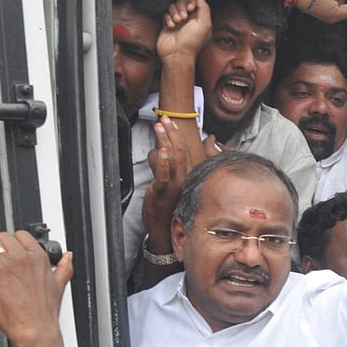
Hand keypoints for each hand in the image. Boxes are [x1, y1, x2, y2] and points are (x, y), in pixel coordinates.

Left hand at [0, 231, 73, 346]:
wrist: (34, 329)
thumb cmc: (44, 312)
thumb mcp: (60, 285)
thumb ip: (64, 267)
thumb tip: (67, 256)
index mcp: (39, 257)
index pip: (21, 235)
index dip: (13, 242)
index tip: (10, 250)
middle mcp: (22, 257)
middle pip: (3, 236)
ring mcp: (5, 264)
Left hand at [142, 120, 216, 247]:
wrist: (164, 228)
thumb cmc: (166, 206)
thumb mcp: (168, 183)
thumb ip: (164, 166)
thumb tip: (158, 152)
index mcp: (187, 175)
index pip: (184, 149)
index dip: (177, 134)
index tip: (171, 122)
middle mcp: (185, 178)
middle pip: (181, 149)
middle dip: (172, 132)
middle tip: (164, 119)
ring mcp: (176, 185)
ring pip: (174, 157)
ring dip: (166, 140)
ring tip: (159, 127)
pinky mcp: (164, 191)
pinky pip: (165, 175)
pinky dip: (164, 162)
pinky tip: (162, 151)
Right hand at [157, 0, 211, 62]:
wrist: (176, 55)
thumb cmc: (192, 42)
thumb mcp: (204, 24)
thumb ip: (204, 8)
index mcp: (200, 19)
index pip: (195, 1)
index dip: (192, 2)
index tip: (191, 9)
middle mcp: (189, 19)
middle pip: (183, 2)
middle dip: (182, 7)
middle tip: (183, 18)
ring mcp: (178, 22)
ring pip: (173, 6)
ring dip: (174, 12)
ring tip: (177, 22)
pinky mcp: (168, 25)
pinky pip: (166, 14)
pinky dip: (168, 18)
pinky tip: (171, 26)